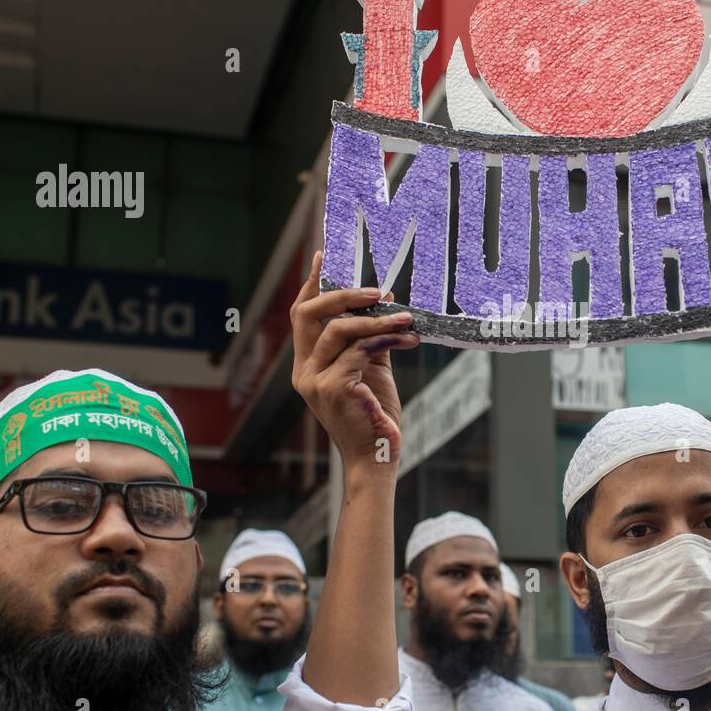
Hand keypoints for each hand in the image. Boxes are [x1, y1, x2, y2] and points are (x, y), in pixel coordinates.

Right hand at [290, 250, 418, 467]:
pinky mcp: (332, 388)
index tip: (323, 255)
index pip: (302, 316)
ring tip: (406, 319)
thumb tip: (383, 302)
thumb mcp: (371, 370)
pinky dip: (386, 340)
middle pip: (309, 314)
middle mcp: (302, 371)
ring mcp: (314, 380)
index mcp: (307, 364)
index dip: (311, 284)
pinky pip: (360, 351)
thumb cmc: (375, 415)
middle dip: (342, 294)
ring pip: (341, 330)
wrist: (378, 455)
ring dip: (378, 320)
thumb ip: (369, 339)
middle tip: (378, 290)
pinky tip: (407, 341)